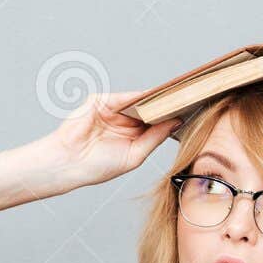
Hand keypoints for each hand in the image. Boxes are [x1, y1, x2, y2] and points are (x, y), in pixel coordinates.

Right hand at [44, 89, 181, 187]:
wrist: (69, 162)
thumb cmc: (98, 166)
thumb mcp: (134, 155)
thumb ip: (154, 137)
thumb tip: (175, 122)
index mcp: (132, 137)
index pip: (156, 123)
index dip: (172, 118)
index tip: (193, 113)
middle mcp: (124, 121)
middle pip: (151, 109)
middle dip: (168, 106)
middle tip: (192, 101)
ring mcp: (112, 110)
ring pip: (141, 100)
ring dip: (158, 99)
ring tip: (179, 97)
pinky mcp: (102, 101)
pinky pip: (127, 96)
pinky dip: (142, 96)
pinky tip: (158, 97)